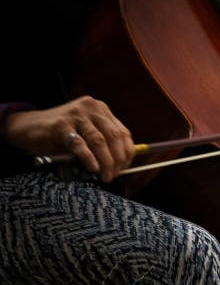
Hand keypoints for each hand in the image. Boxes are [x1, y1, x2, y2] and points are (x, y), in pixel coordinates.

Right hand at [1, 96, 134, 181]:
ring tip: (104, 176)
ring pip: (99, 141)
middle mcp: (90, 108)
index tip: (125, 168)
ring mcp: (76, 115)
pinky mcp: (61, 125)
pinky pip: (80, 144)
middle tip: (114, 175)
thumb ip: (103, 143)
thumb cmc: (60, 134)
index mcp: (100, 109)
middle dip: (117, 160)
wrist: (27, 127)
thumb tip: (120, 165)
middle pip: (113, 137)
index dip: (127, 153)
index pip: (122, 132)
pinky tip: (93, 168)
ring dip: (105, 162)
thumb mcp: (86, 134)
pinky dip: (89, 158)